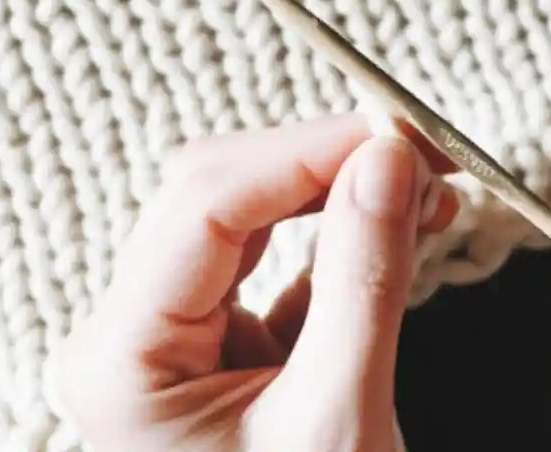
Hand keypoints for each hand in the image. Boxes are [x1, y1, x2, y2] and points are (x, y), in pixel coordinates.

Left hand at [47, 115, 457, 450]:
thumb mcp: (339, 415)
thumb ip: (365, 280)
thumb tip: (390, 162)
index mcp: (123, 359)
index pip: (205, 204)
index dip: (306, 152)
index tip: (399, 135)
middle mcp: (136, 338)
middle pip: (220, 196)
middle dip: (327, 163)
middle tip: (423, 151)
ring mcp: (178, 341)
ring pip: (250, 220)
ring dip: (340, 193)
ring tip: (427, 189)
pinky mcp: (228, 348)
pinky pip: (279, 264)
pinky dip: (344, 237)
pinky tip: (400, 226)